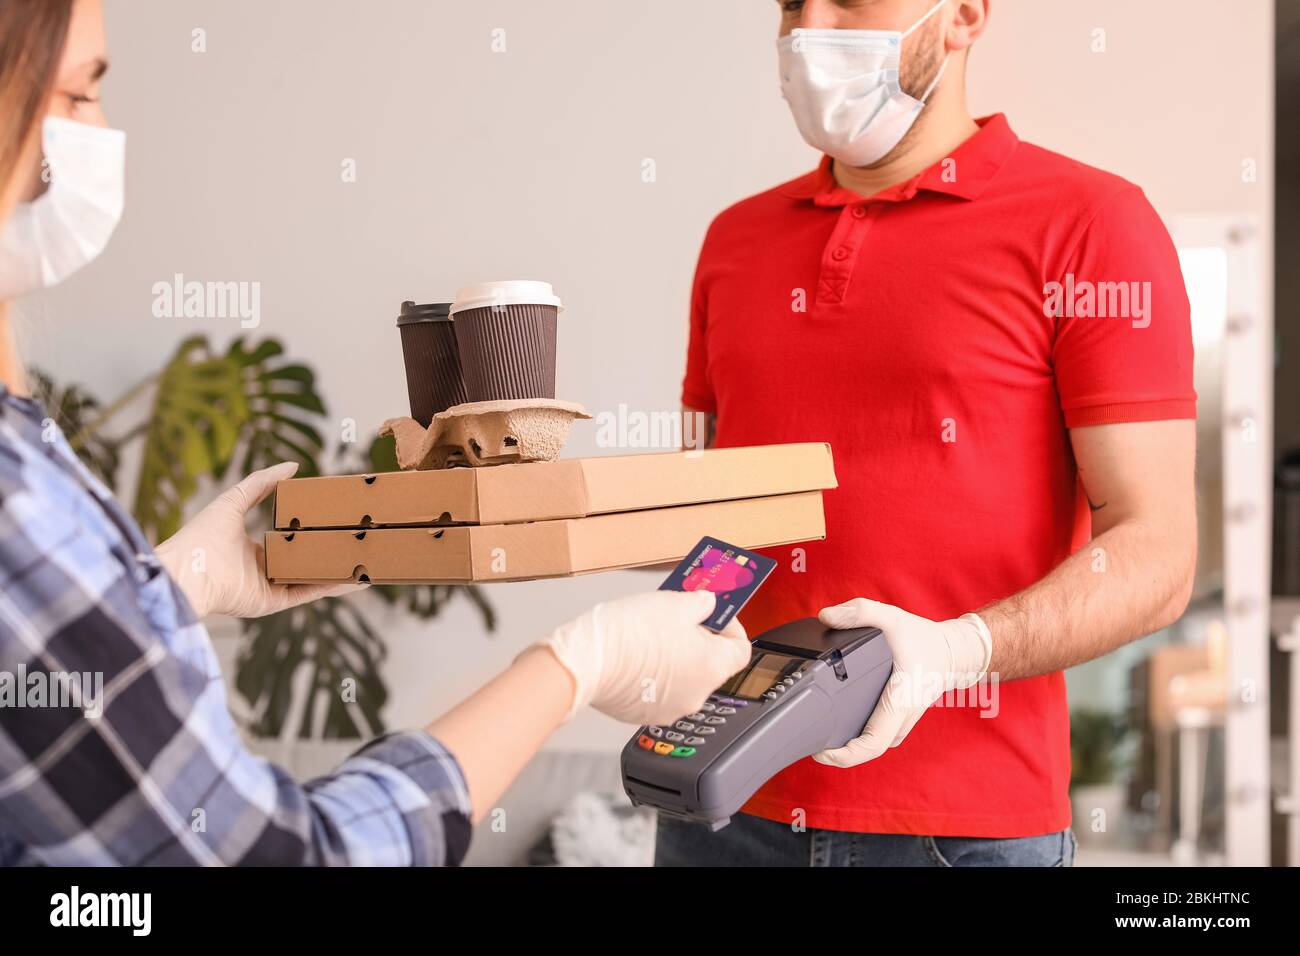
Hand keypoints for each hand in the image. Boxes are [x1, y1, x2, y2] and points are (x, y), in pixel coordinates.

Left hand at [155, 462, 364, 617]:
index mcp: (254, 549)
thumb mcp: (235, 499)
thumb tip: (292, 465)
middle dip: (330, 554)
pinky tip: (356, 579)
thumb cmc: (202, 535)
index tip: (333, 523)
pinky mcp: (275, 602)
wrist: (188, 571)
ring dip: (339, 572)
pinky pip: (309, 593)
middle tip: (357, 542)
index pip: (290, 542)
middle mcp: (265, 570)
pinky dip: (333, 587)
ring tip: (367, 562)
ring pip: (313, 579)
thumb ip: (261, 482)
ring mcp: (271, 588)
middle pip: (305, 562)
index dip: (311, 533)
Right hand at [538, 590, 750, 724]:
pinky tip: (635, 654)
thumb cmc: (628, 635)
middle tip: (679, 616)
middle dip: (697, 638)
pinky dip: (652, 674)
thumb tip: (707, 604)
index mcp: (712, 668)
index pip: (740, 648)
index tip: (715, 611)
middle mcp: (696, 695)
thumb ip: (700, 603)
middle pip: (710, 662)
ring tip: (651, 633)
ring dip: (674, 656)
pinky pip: (657, 690)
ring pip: (682, 677)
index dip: (730, 625)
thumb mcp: (674, 603)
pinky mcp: (642, 713)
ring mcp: (669, 708)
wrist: (586, 661)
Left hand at [812, 598, 991, 767]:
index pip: (873, 743)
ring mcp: (904, 720)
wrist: (955, 652)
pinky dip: (863, 738)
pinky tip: (844, 728)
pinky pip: (882, 736)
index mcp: (899, 700)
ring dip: (852, 748)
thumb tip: (826, 616)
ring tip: (824, 738)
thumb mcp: (891, 617)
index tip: (822, 753)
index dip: (845, 755)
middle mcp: (903, 717)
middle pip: (870, 750)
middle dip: (841, 755)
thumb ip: (859, 612)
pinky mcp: (902, 718)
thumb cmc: (924, 639)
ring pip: (877, 745)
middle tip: (815, 746)